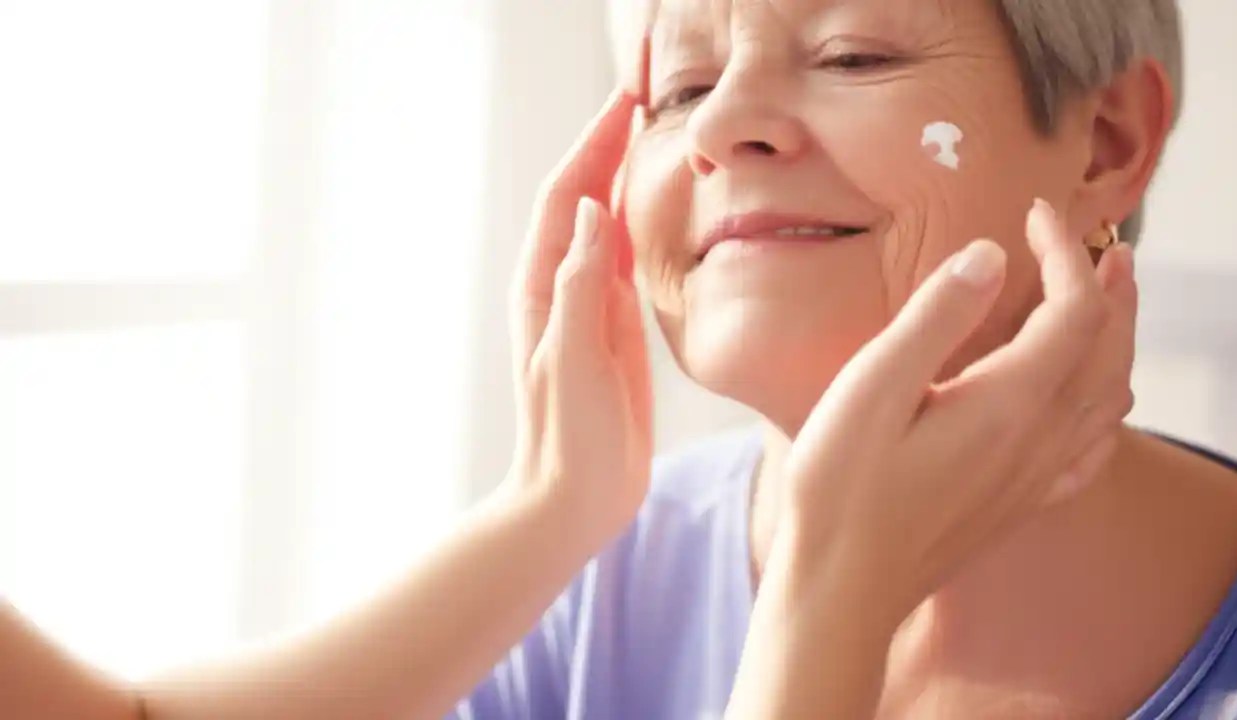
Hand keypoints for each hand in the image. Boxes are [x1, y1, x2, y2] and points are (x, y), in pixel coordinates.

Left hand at [506, 89, 653, 548]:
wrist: (573, 500)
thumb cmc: (567, 439)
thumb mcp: (573, 362)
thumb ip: (580, 288)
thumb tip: (587, 208)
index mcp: (543, 288)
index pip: (563, 196)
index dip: (592, 143)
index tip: (625, 98)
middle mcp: (559, 286)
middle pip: (578, 195)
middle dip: (604, 141)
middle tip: (640, 91)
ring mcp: (585, 304)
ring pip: (598, 219)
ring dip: (616, 171)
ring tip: (644, 127)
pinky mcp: (611, 326)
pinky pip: (618, 256)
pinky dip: (631, 217)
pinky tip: (647, 201)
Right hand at [781, 198, 1136, 618]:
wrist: (842, 588)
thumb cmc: (841, 489)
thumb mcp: (871, 389)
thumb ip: (934, 319)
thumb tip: (988, 256)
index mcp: (1008, 402)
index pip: (1073, 310)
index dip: (1065, 253)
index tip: (1034, 213)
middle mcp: (1038, 439)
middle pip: (1108, 349)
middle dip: (1112, 288)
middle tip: (1104, 242)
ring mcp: (1033, 477)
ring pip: (1109, 396)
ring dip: (1118, 339)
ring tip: (1108, 302)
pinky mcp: (1017, 504)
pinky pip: (1091, 450)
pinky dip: (1107, 407)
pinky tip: (1095, 404)